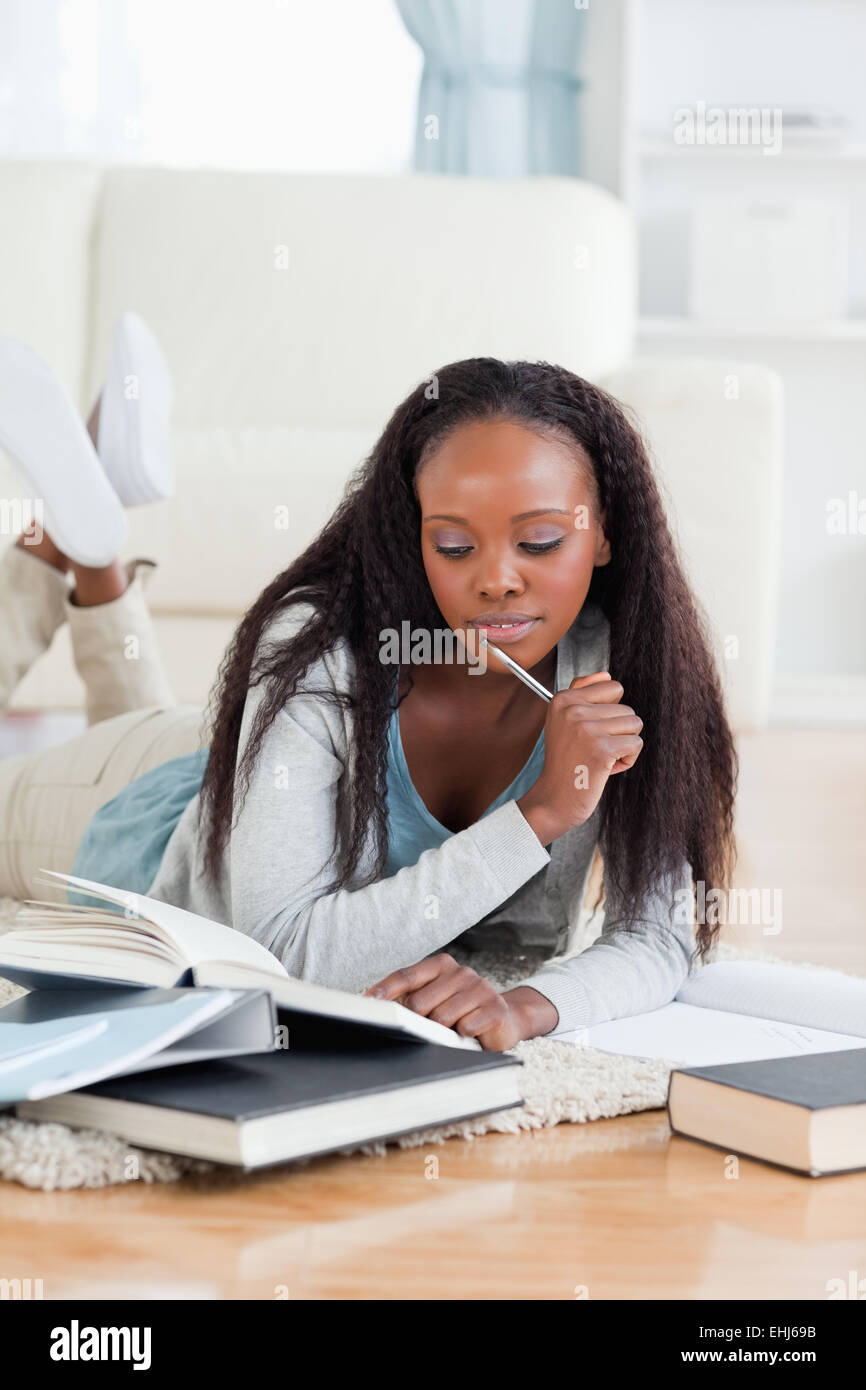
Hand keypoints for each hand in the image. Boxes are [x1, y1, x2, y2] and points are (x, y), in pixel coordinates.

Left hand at [363, 952, 537, 1051]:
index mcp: (441, 965)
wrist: (504, 1018)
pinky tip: (469, 1033)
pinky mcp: (494, 1007)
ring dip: (442, 1031)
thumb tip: (377, 1007)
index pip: (406, 975)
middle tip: (427, 1027)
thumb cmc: (461, 1010)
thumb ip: (410, 999)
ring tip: (452, 1030)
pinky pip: (465, 1027)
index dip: (384, 990)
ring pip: (441, 1018)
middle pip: (419, 1003)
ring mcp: (479, 987)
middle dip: (418, 1021)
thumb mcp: (434, 1000)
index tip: (365, 1002)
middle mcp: (460, 972)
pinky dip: (462, 1036)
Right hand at [517, 670, 642, 842]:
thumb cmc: (566, 760)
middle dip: (618, 732)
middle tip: (593, 750)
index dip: (609, 712)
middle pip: (627, 708)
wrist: (555, 798)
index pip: (613, 687)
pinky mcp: (601, 749)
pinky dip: (627, 760)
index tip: (589, 730)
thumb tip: (606, 673)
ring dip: (623, 746)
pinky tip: (605, 768)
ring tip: (599, 758)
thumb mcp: (565, 721)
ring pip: (634, 725)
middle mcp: (572, 710)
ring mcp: (586, 729)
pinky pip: (636, 744)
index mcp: (563, 699)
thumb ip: (582, 692)